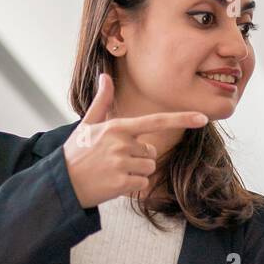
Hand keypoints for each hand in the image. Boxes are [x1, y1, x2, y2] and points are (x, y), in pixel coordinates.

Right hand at [63, 73, 207, 208]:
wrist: (59, 184)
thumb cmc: (75, 153)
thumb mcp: (87, 125)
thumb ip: (102, 102)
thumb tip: (105, 77)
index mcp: (117, 127)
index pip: (155, 121)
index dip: (181, 119)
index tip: (203, 118)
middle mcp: (121, 143)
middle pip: (151, 151)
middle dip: (138, 158)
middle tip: (113, 161)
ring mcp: (121, 164)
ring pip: (149, 167)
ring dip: (135, 172)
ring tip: (112, 171)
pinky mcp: (120, 183)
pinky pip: (142, 183)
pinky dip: (131, 186)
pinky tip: (113, 183)